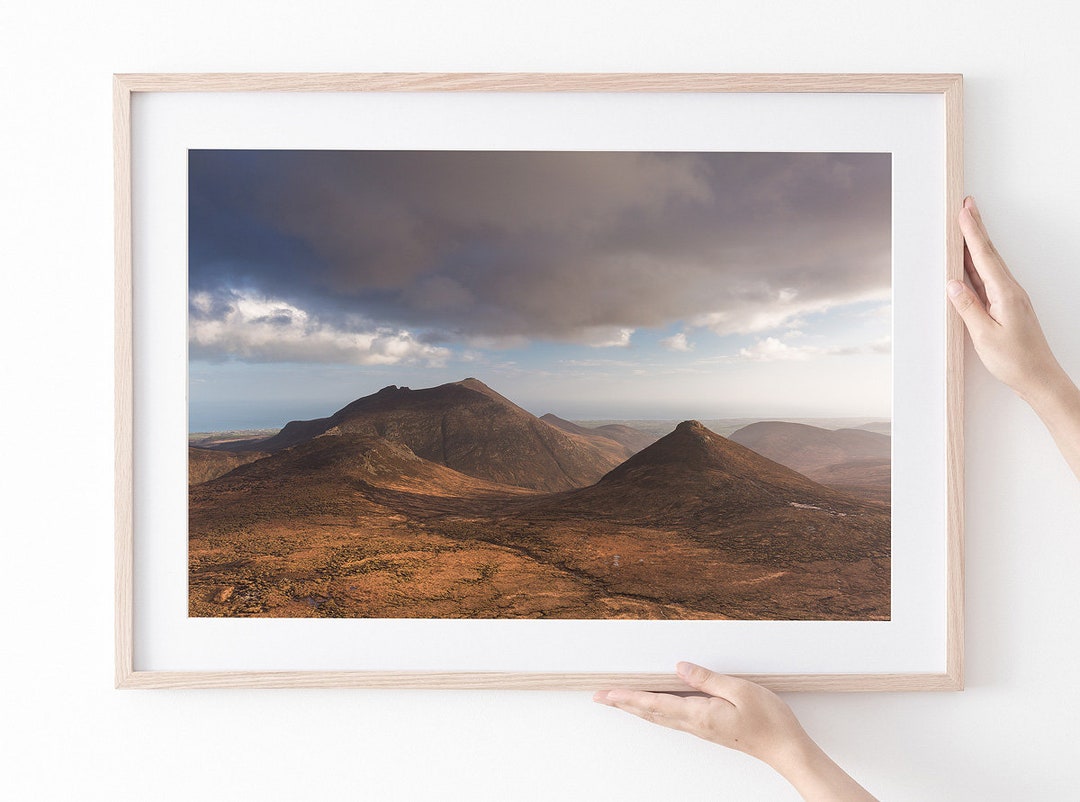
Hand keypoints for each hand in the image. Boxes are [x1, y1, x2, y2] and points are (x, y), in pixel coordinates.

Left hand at [594, 662, 877, 800]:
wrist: (786, 749)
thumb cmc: (769, 720)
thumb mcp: (740, 689)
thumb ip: (707, 679)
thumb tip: (680, 667)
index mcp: (698, 713)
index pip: (653, 703)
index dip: (627, 697)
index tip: (605, 693)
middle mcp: (694, 723)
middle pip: (649, 712)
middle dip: (622, 703)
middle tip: (599, 697)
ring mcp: (701, 728)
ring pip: (659, 717)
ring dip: (635, 707)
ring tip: (618, 700)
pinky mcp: (708, 728)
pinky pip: (673, 718)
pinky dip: (654, 710)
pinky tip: (653, 707)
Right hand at [948, 197, 1079, 479]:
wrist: (1038, 377)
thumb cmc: (1014, 360)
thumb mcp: (985, 335)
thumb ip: (968, 306)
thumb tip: (952, 283)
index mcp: (1006, 293)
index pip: (984, 256)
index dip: (973, 232)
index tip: (965, 210)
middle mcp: (1010, 290)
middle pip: (987, 253)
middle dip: (975, 228)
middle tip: (965, 205)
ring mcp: (1009, 297)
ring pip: (987, 265)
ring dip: (974, 244)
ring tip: (963, 227)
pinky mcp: (1005, 305)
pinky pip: (987, 279)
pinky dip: (975, 265)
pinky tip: (967, 263)